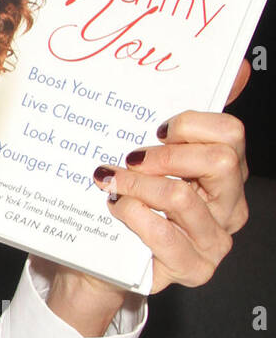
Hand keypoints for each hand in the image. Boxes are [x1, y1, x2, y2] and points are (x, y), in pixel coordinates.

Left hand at [75, 58, 250, 301]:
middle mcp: (229, 205)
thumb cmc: (128, 201)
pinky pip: (163, 233)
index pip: (231, 133)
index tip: (156, 130)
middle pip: (220, 160)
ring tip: (111, 183)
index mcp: (226, 172)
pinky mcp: (193, 268)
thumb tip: (237, 68)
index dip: (189, 124)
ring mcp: (214, 239)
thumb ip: (186, 117)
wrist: (100, 260)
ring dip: (137, 185)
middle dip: (166, 154)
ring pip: (183, 195)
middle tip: (130, 159)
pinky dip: (132, 215)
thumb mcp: (150, 154)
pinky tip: (115, 209)